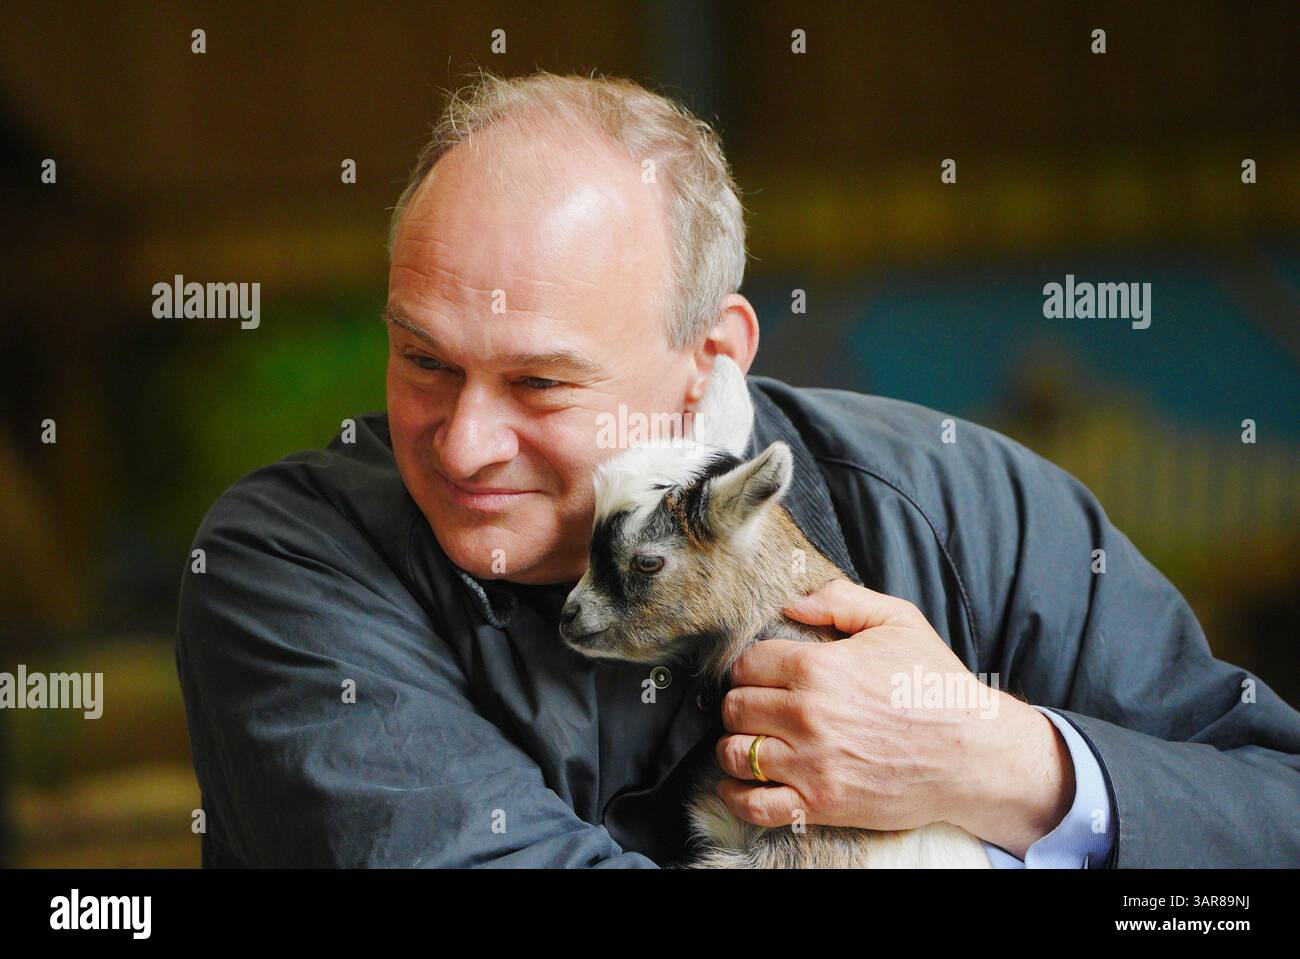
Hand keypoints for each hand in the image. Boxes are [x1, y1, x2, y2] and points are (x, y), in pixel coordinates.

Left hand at [713, 579, 1073, 856]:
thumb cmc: (935, 686)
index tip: (763, 675)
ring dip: (737, 745)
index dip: (751, 667)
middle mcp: (807, 715)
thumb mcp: (897, 621)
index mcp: (818, 668)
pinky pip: (755, 805)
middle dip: (742, 703)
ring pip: (736, 753)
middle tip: (760, 706)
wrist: (974, 753)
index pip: (747, 664)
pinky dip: (737, 795)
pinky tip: (741, 783)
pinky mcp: (821, 804)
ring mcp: (811, 764)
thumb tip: (791, 603)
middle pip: (735, 707)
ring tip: (754, 740)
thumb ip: (840, 601)